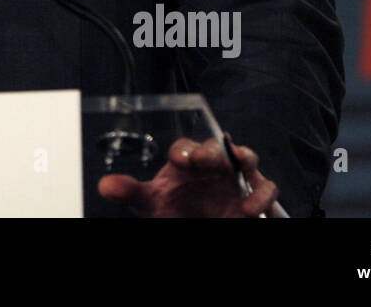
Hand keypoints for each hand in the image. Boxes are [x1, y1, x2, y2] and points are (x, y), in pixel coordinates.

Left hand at [98, 135, 279, 216]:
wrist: (197, 224)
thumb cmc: (173, 209)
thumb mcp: (151, 204)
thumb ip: (131, 192)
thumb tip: (105, 186)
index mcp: (186, 161)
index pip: (185, 148)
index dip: (184, 151)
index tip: (180, 160)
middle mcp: (212, 164)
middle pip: (217, 147)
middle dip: (212, 151)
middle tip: (206, 159)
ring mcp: (236, 177)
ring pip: (246, 157)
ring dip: (243, 160)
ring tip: (238, 171)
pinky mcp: (254, 194)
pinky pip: (266, 187)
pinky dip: (262, 195)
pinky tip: (251, 209)